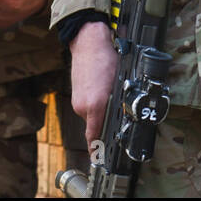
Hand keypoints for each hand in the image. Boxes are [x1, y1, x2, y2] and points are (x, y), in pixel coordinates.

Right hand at [69, 21, 117, 145]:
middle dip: (107, 122)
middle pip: (96, 125)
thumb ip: (119, 103)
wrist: (89, 43)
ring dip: (101, 110)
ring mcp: (78, 101)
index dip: (97, 149)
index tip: (99, 158)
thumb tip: (123, 118)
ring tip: (111, 95)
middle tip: (118, 115)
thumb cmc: (106, 59)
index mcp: (95, 106)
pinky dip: (95, 102)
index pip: (94, 136)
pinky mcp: (76, 95)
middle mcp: (83, 107)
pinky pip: (88, 106)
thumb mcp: (120, 82)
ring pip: (93, 114)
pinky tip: (103, 89)